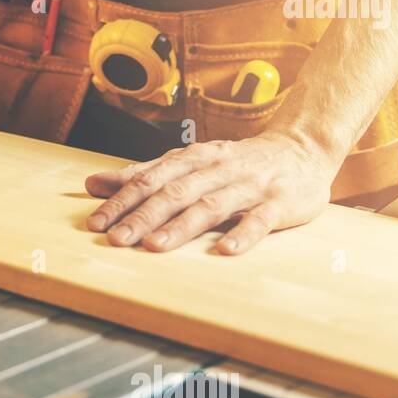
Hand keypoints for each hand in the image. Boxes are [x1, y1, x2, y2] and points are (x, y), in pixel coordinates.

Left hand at [83, 133, 336, 253]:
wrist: (303, 146)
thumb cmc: (237, 161)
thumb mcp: (189, 162)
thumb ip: (144, 174)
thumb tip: (93, 183)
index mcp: (194, 159)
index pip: (151, 179)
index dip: (121, 201)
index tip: (96, 223)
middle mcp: (218, 169)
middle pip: (175, 192)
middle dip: (143, 216)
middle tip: (116, 239)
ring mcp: (250, 185)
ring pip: (211, 205)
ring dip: (181, 226)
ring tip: (154, 246)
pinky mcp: (281, 202)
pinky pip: (261, 219)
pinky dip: (243, 234)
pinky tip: (225, 251)